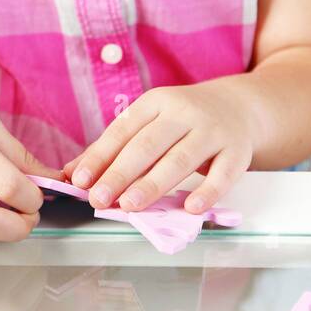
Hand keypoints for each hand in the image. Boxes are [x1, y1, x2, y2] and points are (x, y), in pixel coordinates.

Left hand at [61, 79, 260, 215]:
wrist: (239, 106)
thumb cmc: (183, 121)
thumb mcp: (150, 122)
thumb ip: (113, 148)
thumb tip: (71, 174)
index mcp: (156, 102)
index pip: (123, 130)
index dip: (100, 156)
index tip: (80, 181)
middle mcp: (184, 112)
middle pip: (148, 145)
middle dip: (120, 173)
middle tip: (99, 199)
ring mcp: (213, 131)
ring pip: (180, 159)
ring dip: (153, 183)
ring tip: (129, 205)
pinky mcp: (237, 151)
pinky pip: (223, 174)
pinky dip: (207, 191)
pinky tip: (190, 208)